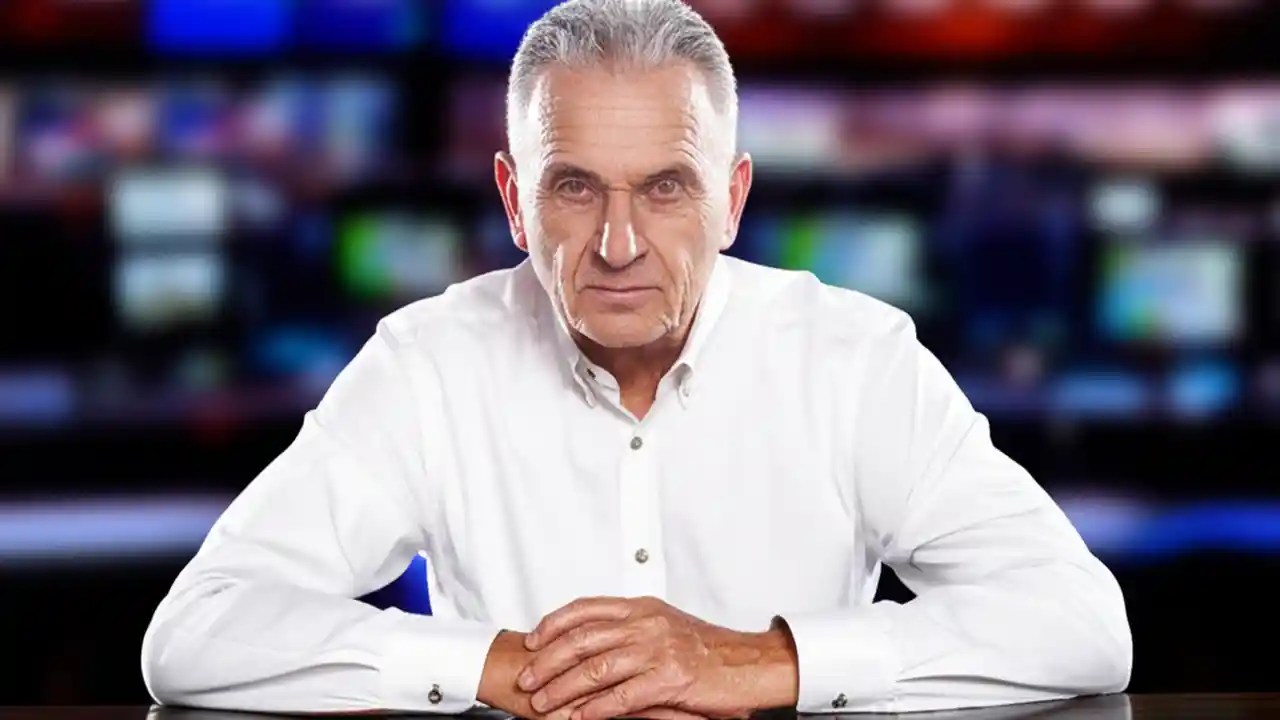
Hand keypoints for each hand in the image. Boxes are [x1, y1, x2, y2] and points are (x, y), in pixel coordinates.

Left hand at [515, 596, 798, 719]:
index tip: (533, 639)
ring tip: (543, 702)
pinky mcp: (670, 680)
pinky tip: (581, 718)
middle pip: (582, 639)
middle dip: (548, 661)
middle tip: (528, 677)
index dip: (553, 624)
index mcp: (643, 608)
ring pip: (595, 669)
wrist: (752, 664)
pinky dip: (596, 709)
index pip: (586, 609)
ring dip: (562, 689)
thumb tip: (592, 643)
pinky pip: (623, 696)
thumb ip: (630, 630)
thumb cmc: (712, 650)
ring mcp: (658, 651)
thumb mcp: (666, 626)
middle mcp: (647, 625)